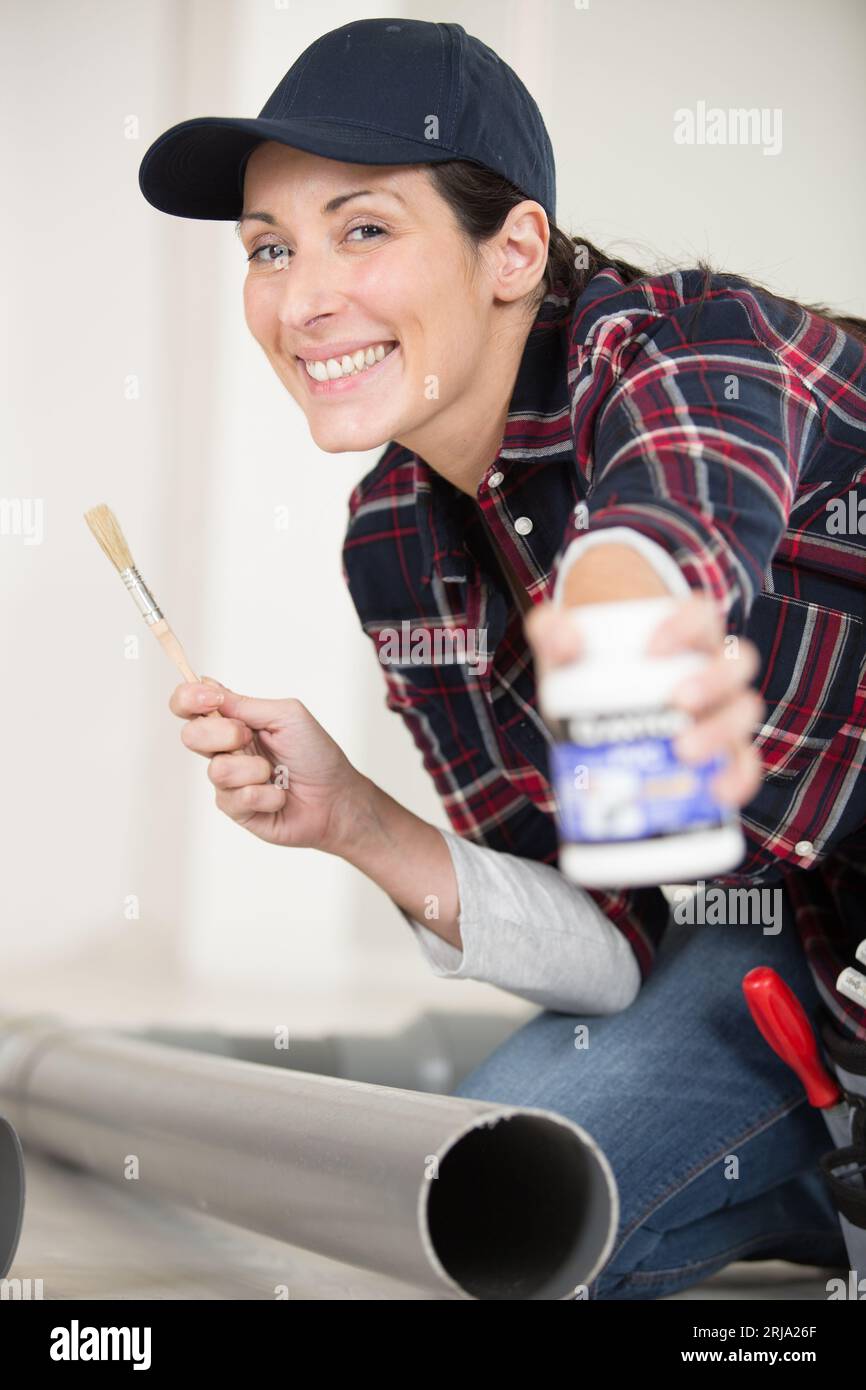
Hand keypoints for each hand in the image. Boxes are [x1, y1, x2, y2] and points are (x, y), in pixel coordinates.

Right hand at [168, 676, 361, 850]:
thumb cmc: (316, 754)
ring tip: (276, 773)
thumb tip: (206, 683)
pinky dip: (267, 795)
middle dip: (223, 734)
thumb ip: (244, 703)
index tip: (210, 700)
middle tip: (250, 737)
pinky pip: (237, 798)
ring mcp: (228, 781)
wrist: (336, 798)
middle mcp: (224, 749)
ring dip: (255, 769)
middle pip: (191, 735)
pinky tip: (280, 796)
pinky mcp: (235, 809)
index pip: (189, 705)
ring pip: (218, 770)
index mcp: (233, 721)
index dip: (188, 699)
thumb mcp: (286, 716)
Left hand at [524, 594, 764, 808]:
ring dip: (723, 732)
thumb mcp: (563, 639)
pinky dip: (739, 778)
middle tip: (678, 702)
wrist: (600, 696)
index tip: (651, 649)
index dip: (686, 626)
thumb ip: (552, 630)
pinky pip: (744, 762)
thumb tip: (564, 644)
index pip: (701, 614)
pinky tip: (717, 794)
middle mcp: (713, 666)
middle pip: (737, 663)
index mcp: (686, 630)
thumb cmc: (590, 660)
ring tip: (684, 752)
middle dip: (714, 681)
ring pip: (745, 711)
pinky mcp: (723, 749)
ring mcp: (721, 707)